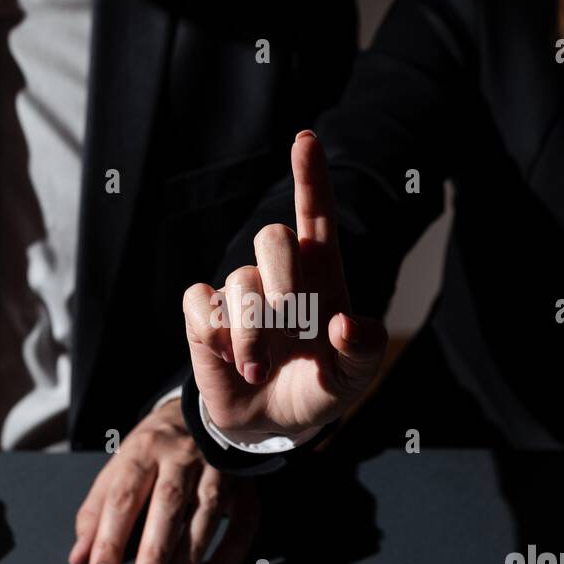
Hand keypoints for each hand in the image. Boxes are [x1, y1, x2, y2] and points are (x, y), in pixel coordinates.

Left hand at [70, 399, 258, 563]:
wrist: (202, 408)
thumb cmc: (155, 447)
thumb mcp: (120, 467)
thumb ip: (97, 510)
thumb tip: (80, 556)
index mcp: (143, 449)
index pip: (123, 497)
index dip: (109, 539)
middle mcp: (180, 455)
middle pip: (167, 502)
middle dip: (155, 550)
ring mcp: (215, 466)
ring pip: (207, 509)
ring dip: (190, 552)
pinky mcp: (243, 480)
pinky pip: (245, 515)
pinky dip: (233, 545)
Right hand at [182, 130, 386, 444]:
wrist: (273, 423)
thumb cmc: (319, 387)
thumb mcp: (353, 377)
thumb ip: (362, 350)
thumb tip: (345, 324)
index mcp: (321, 275)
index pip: (316, 214)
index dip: (310, 176)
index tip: (305, 140)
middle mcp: (278, 273)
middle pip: (272, 236)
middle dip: (284, 277)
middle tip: (292, 323)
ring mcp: (238, 291)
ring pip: (238, 282)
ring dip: (252, 335)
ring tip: (258, 371)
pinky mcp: (204, 314)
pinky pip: (200, 303)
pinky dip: (217, 337)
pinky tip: (229, 360)